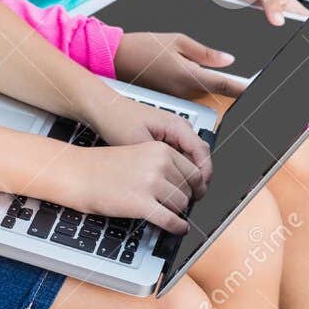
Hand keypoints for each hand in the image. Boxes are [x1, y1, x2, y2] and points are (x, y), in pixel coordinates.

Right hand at [66, 142, 205, 232]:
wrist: (80, 174)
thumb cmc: (105, 167)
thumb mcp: (140, 154)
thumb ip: (163, 164)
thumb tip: (185, 185)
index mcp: (161, 149)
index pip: (193, 170)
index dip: (196, 186)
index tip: (196, 193)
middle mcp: (159, 164)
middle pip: (189, 189)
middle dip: (187, 200)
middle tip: (183, 206)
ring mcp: (151, 184)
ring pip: (181, 205)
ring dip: (179, 213)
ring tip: (173, 215)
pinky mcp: (142, 203)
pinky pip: (170, 220)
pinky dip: (177, 227)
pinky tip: (178, 228)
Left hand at [87, 92, 211, 196]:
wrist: (104, 109)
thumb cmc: (118, 120)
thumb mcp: (139, 146)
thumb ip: (159, 164)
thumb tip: (173, 186)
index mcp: (177, 126)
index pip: (202, 151)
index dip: (204, 174)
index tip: (200, 191)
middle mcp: (179, 127)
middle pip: (199, 155)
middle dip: (198, 178)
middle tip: (193, 199)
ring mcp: (173, 132)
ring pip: (190, 157)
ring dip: (188, 176)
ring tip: (182, 194)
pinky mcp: (165, 138)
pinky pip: (180, 156)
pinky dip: (179, 171)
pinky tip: (171, 184)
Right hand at [113, 30, 248, 99]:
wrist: (117, 59)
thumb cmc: (144, 46)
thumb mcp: (178, 40)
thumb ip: (205, 53)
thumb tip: (227, 60)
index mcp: (188, 75)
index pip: (223, 85)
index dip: (242, 88)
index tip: (256, 90)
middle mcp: (184, 91)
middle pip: (216, 90)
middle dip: (231, 86)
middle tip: (249, 80)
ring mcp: (177, 97)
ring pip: (204, 92)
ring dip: (215, 85)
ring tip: (224, 77)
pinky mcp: (171, 97)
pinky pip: (192, 92)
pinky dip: (201, 85)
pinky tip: (198, 74)